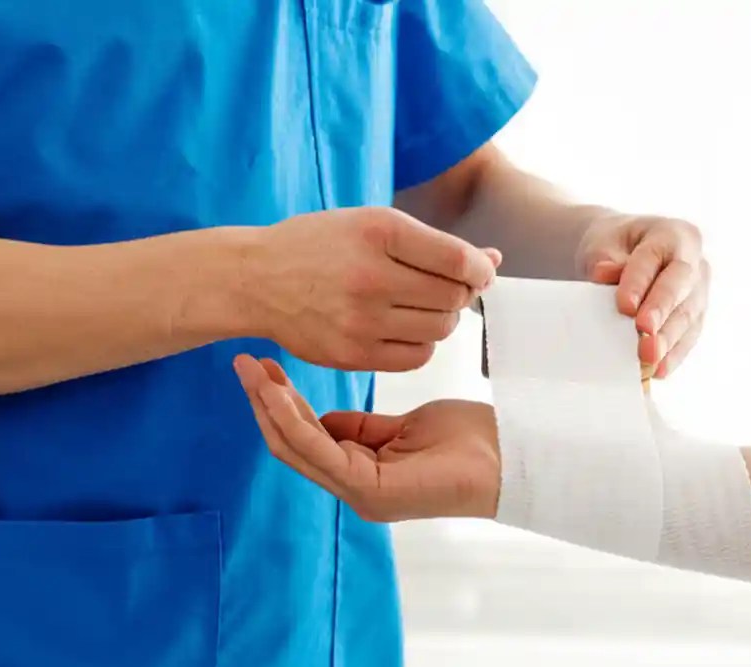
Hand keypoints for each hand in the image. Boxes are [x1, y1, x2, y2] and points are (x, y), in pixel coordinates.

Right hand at [233, 354, 501, 520]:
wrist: (509, 456)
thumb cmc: (468, 442)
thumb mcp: (406, 426)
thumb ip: (363, 429)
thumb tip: (325, 419)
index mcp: (363, 477)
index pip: (307, 441)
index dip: (281, 405)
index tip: (264, 368)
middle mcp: (356, 491)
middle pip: (293, 447)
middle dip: (264, 403)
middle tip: (243, 363)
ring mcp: (362, 495)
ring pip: (299, 449)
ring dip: (270, 408)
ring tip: (251, 371)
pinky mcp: (372, 491)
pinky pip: (322, 451)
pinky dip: (296, 420)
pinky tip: (279, 392)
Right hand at [239, 207, 501, 371]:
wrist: (256, 279)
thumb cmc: (320, 246)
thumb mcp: (373, 224)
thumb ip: (435, 243)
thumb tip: (494, 260)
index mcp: (379, 232)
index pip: (459, 261)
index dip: (480, 270)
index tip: (478, 271)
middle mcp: (370, 277)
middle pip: (453, 298)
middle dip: (460, 293)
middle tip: (443, 286)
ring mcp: (360, 321)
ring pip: (440, 330)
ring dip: (442, 319)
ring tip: (420, 305)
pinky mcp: (352, 355)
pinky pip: (416, 358)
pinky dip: (421, 344)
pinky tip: (404, 327)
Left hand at [576, 214, 709, 377]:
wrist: (624, 256)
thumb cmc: (615, 248)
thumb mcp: (603, 245)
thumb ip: (605, 259)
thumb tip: (603, 274)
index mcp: (674, 233)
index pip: (656, 257)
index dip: (640, 281)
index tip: (624, 305)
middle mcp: (695, 261)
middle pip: (680, 286)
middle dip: (661, 312)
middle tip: (644, 333)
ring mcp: (700, 290)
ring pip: (688, 315)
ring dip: (668, 339)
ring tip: (649, 358)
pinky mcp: (697, 317)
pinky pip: (689, 336)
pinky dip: (674, 354)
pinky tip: (660, 369)